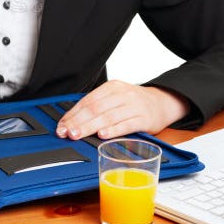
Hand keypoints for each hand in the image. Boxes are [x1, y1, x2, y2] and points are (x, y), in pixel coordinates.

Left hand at [56, 80, 189, 139]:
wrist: (162, 102)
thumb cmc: (133, 103)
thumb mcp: (115, 98)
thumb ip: (98, 107)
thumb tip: (73, 122)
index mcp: (111, 87)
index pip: (87, 101)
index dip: (73, 114)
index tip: (62, 126)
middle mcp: (122, 94)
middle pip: (95, 108)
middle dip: (78, 122)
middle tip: (66, 132)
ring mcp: (134, 106)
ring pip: (108, 116)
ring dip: (90, 127)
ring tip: (78, 134)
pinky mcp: (144, 119)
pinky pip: (126, 124)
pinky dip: (113, 130)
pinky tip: (102, 135)